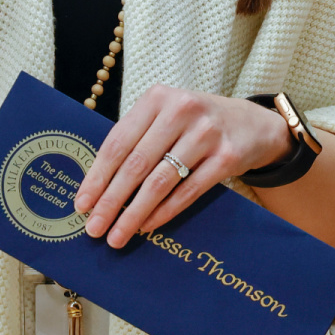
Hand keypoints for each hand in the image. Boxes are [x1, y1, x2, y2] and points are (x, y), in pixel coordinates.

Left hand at [73, 85, 293, 248]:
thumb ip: (136, 139)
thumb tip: (97, 185)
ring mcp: (206, 134)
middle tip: (93, 228)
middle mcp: (181, 110)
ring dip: (134, 214)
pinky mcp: (227, 157)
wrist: (253, 124)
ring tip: (117, 236)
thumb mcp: (165, 116)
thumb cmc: (195, 123)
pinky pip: (188, 192)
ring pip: (160, 182)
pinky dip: (164, 212)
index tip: (81, 204)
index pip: (118, 142)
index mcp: (157, 98)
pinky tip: (146, 227)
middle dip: (111, 201)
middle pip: (136, 164)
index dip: (97, 176)